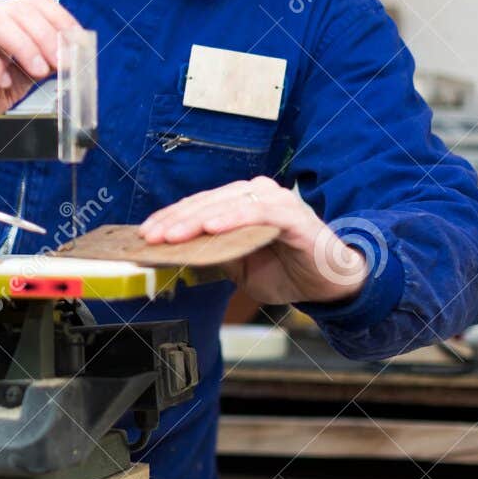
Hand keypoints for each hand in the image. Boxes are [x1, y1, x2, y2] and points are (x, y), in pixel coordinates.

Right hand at [0, 0, 82, 114]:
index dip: (60, 19)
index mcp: (0, 18)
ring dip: (25, 45)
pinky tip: (3, 82)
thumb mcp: (16, 80)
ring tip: (39, 71)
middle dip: (47, 36)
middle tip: (61, 64)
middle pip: (20, 9)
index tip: (78, 44)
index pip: (35, 2)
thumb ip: (38, 67)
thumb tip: (70, 60)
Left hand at [138, 176, 367, 304]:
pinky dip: (232, 219)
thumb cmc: (287, 272)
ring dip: (196, 220)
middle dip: (174, 220)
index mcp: (241, 203)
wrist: (332, 284)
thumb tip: (176, 252)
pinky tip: (212, 229)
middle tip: (150, 235)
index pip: (198, 206)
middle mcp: (256, 195)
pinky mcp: (292, 215)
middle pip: (206, 203)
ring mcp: (275, 201)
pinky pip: (257, 212)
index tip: (145, 233)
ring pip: (226, 204)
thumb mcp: (240, 267)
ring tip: (172, 235)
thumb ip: (214, 255)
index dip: (169, 218)